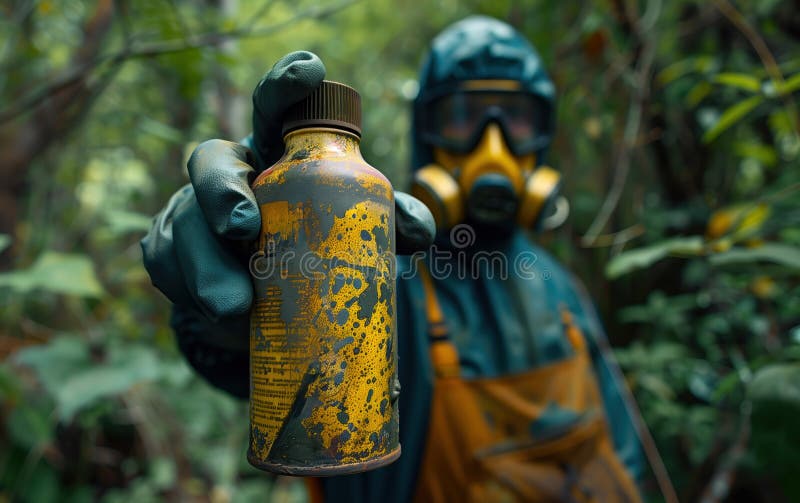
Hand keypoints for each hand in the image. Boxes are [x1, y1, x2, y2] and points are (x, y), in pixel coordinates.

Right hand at [140, 51, 433, 395]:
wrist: (255, 302)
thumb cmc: (304, 247)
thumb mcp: (343, 231)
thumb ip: (378, 223)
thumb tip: (418, 231)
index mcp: (272, 156)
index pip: (272, 110)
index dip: (285, 87)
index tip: (311, 72)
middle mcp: (228, 174)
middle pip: (210, 162)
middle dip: (222, 191)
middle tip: (243, 226)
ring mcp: (189, 211)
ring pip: (184, 226)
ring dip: (207, 267)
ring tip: (234, 306)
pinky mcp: (167, 253)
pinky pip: (168, 268)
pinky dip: (191, 292)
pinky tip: (215, 311)